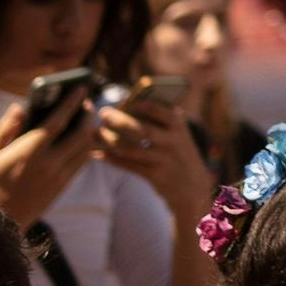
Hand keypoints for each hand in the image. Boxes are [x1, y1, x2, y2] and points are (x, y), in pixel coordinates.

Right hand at [0, 92, 96, 230]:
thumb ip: (5, 128)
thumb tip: (20, 107)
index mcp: (30, 151)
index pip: (58, 121)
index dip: (72, 102)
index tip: (81, 88)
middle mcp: (49, 163)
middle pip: (81, 133)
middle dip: (87, 115)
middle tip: (86, 104)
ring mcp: (58, 176)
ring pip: (85, 148)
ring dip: (90, 131)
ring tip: (86, 119)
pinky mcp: (62, 187)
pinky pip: (81, 162)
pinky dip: (86, 147)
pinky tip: (82, 139)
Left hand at [97, 93, 211, 213]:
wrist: (193, 185)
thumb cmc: (177, 151)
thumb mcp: (177, 133)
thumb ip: (158, 121)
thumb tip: (124, 108)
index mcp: (179, 125)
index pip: (162, 111)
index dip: (144, 105)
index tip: (126, 100)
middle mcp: (173, 141)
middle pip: (142, 130)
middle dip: (120, 120)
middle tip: (103, 114)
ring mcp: (164, 159)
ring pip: (131, 149)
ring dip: (109, 141)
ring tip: (93, 134)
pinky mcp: (156, 175)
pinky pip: (129, 165)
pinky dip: (112, 159)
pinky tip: (98, 154)